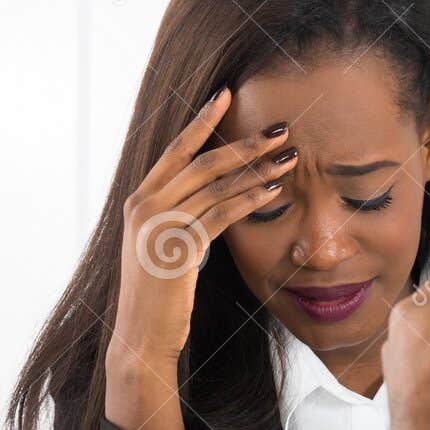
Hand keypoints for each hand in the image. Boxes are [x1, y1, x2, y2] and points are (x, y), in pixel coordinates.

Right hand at [105, 87, 298, 429]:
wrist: (142, 334)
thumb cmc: (160, 295)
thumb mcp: (166, 246)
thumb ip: (182, 216)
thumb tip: (211, 198)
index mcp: (140, 198)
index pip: (175, 149)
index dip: (201, 121)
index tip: (226, 95)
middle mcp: (144, 204)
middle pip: (200, 160)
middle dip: (243, 141)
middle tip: (280, 128)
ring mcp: (158, 225)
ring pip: (214, 185)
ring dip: (256, 169)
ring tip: (289, 157)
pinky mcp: (177, 248)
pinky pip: (219, 215)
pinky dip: (248, 200)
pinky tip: (274, 190)